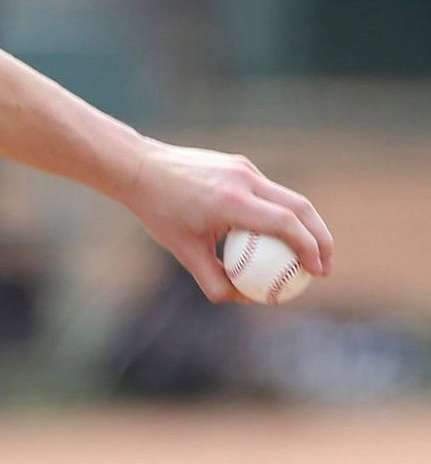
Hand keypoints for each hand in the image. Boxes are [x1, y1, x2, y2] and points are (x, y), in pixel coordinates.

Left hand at [117, 139, 333, 302]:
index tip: (317, 272)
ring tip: (309, 252)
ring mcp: (244, 168)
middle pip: (300, 207)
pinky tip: (278, 234)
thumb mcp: (183, 251)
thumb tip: (244, 300)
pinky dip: (282, 211)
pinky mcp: (240, 164)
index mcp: (231, 201)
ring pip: (289, 196)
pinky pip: (269, 190)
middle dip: (321, 237)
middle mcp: (244, 179)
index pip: (285, 224)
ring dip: (306, 223)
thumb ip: (213, 279)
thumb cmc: (159, 212)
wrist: (140, 168)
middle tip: (324, 266)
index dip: (309, 248)